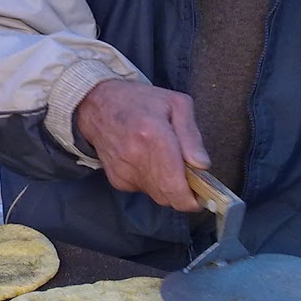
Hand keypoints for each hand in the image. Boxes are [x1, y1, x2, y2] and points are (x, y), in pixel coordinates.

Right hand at [74, 79, 209, 212]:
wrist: (97, 105)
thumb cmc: (140, 101)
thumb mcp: (176, 104)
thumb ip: (192, 136)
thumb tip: (202, 166)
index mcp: (154, 136)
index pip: (175, 186)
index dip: (192, 199)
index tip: (203, 194)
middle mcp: (136, 158)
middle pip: (168, 197)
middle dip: (183, 192)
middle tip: (188, 173)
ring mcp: (123, 171)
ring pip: (157, 196)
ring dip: (167, 185)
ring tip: (164, 160)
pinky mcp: (116, 179)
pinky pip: (143, 190)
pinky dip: (151, 181)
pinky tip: (146, 160)